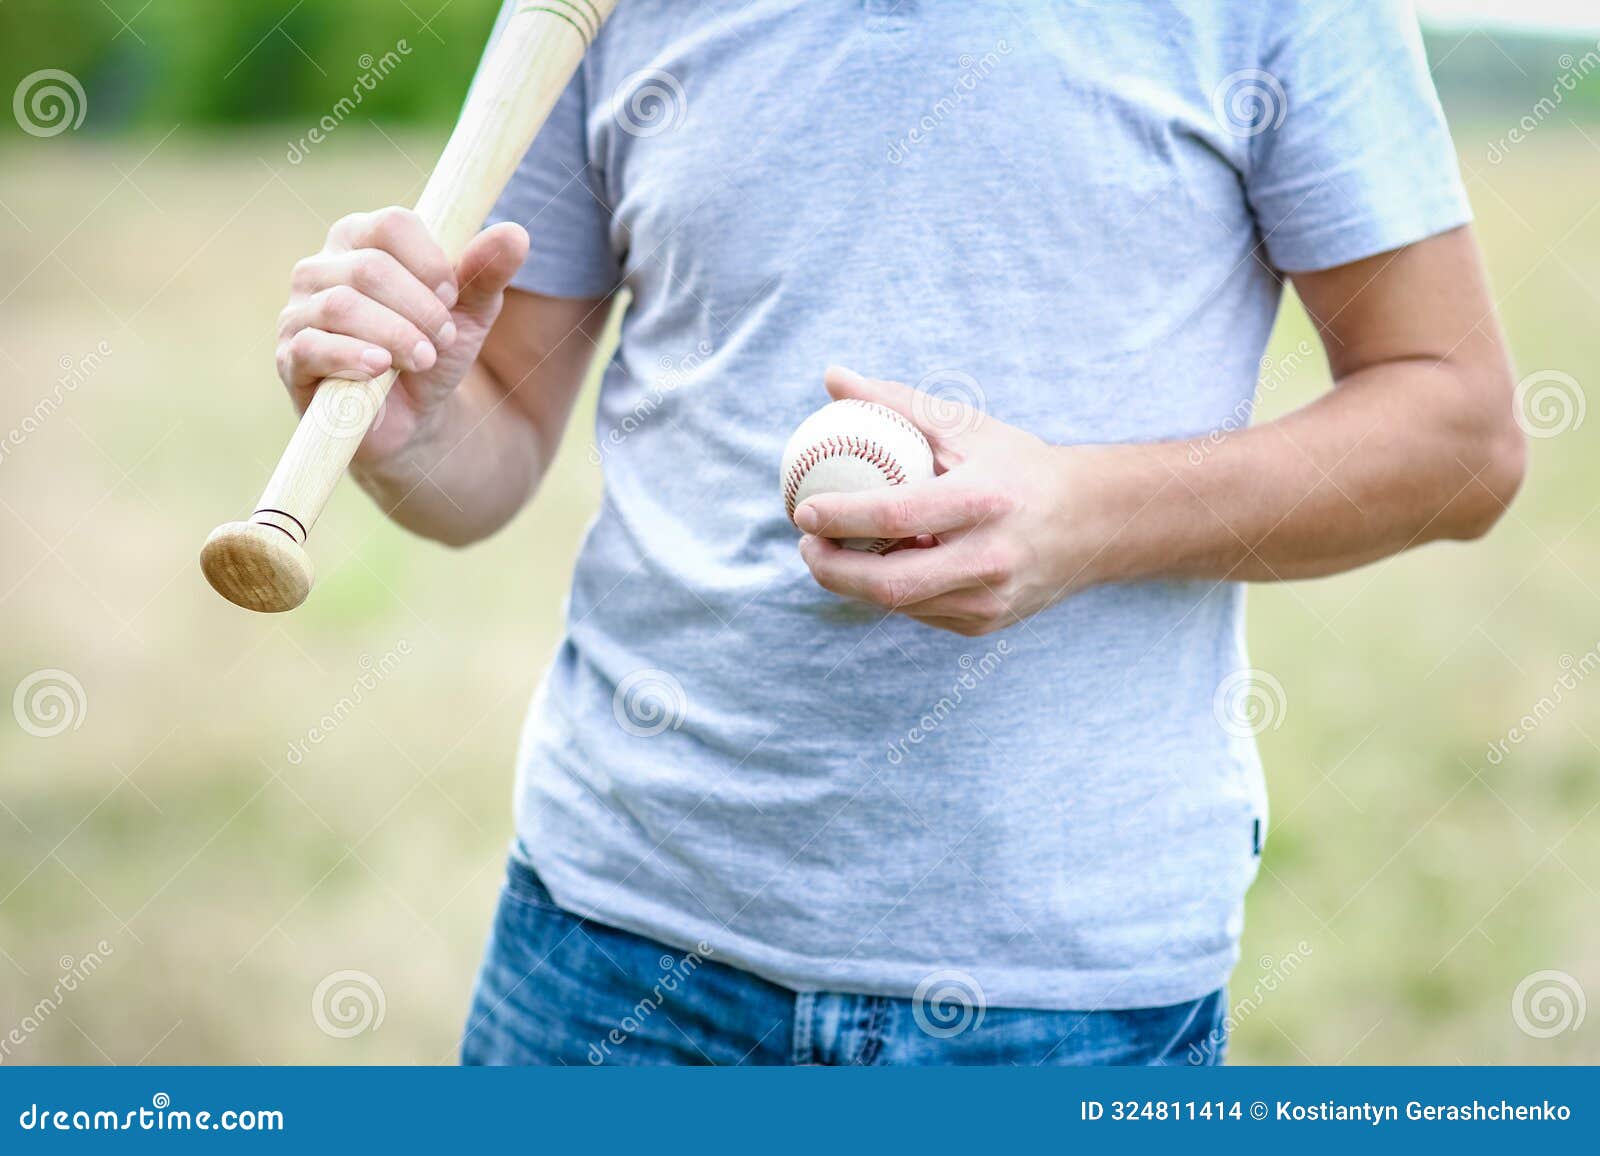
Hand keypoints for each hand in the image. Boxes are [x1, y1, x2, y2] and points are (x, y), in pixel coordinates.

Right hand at [274, 206, 529, 463]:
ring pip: (342, 306)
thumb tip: (516, 234)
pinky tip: (382, 368)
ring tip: (425, 359)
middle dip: (420, 308)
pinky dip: (353, 356)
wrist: (415, 417)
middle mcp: (321, 268)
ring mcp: (300, 312)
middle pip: (370, 268)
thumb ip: (487, 272)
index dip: (430, 260)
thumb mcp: (471, 312)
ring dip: (396, 334)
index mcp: (362, 239)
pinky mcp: (291, 357)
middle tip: (445, 338)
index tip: (452, 294)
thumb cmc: (434, 350)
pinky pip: (313, 347)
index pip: (392, 223)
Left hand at [795, 367, 1098, 636]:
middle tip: (806, 545)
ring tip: (830, 553)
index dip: (840, 517)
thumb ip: (896, 403)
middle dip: (831, 570)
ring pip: (898, 603)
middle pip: (889, 582)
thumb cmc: (1019, 467)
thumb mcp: (966, 427)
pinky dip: (889, 592)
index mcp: (983, 502)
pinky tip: (876, 566)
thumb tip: (832, 377)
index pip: (895, 516)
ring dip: (852, 583)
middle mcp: (988, 559)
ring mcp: (988, 600)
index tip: (803, 509)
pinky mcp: (985, 624)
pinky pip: (919, 611)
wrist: (1094, 523)